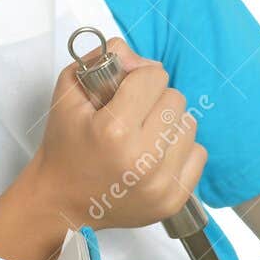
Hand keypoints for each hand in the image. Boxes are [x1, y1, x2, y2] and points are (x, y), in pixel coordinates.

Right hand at [23, 38, 206, 230]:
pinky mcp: (172, 199)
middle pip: (175, 99)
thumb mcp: (69, 91)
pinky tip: (154, 157)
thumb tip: (142, 60)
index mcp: (114, 129)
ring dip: (168, 125)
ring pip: (189, 125)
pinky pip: (198, 153)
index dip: (137, 79)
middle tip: (132, 116)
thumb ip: (104, 59)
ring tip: (142, 137)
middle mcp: (142, 159)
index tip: (122, 94)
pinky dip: (179, 150)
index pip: (154, 76)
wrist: (61, 200)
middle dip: (154, 101)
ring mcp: (160, 184)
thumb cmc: (64, 145)